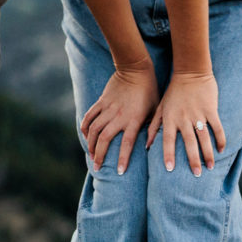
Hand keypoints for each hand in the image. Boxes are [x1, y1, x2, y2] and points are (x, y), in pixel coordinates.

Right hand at [80, 60, 157, 174]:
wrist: (135, 68)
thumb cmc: (150, 90)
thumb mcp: (156, 110)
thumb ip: (152, 129)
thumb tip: (149, 147)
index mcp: (134, 119)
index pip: (127, 144)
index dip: (122, 159)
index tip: (119, 173)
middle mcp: (119, 115)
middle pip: (105, 139)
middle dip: (100, 155)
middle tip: (98, 168)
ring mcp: (108, 108)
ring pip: (95, 129)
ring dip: (91, 144)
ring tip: (91, 155)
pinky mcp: (102, 101)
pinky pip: (90, 115)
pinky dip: (85, 126)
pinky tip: (85, 136)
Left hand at [147, 71, 224, 174]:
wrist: (191, 72)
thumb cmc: (173, 91)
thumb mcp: (160, 107)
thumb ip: (153, 126)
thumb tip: (146, 145)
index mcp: (170, 118)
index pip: (168, 140)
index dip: (168, 154)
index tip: (169, 169)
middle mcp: (184, 118)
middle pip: (189, 143)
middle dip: (193, 160)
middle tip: (196, 175)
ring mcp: (198, 114)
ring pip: (204, 138)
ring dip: (208, 154)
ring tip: (209, 167)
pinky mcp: (211, 110)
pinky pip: (217, 127)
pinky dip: (220, 139)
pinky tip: (221, 150)